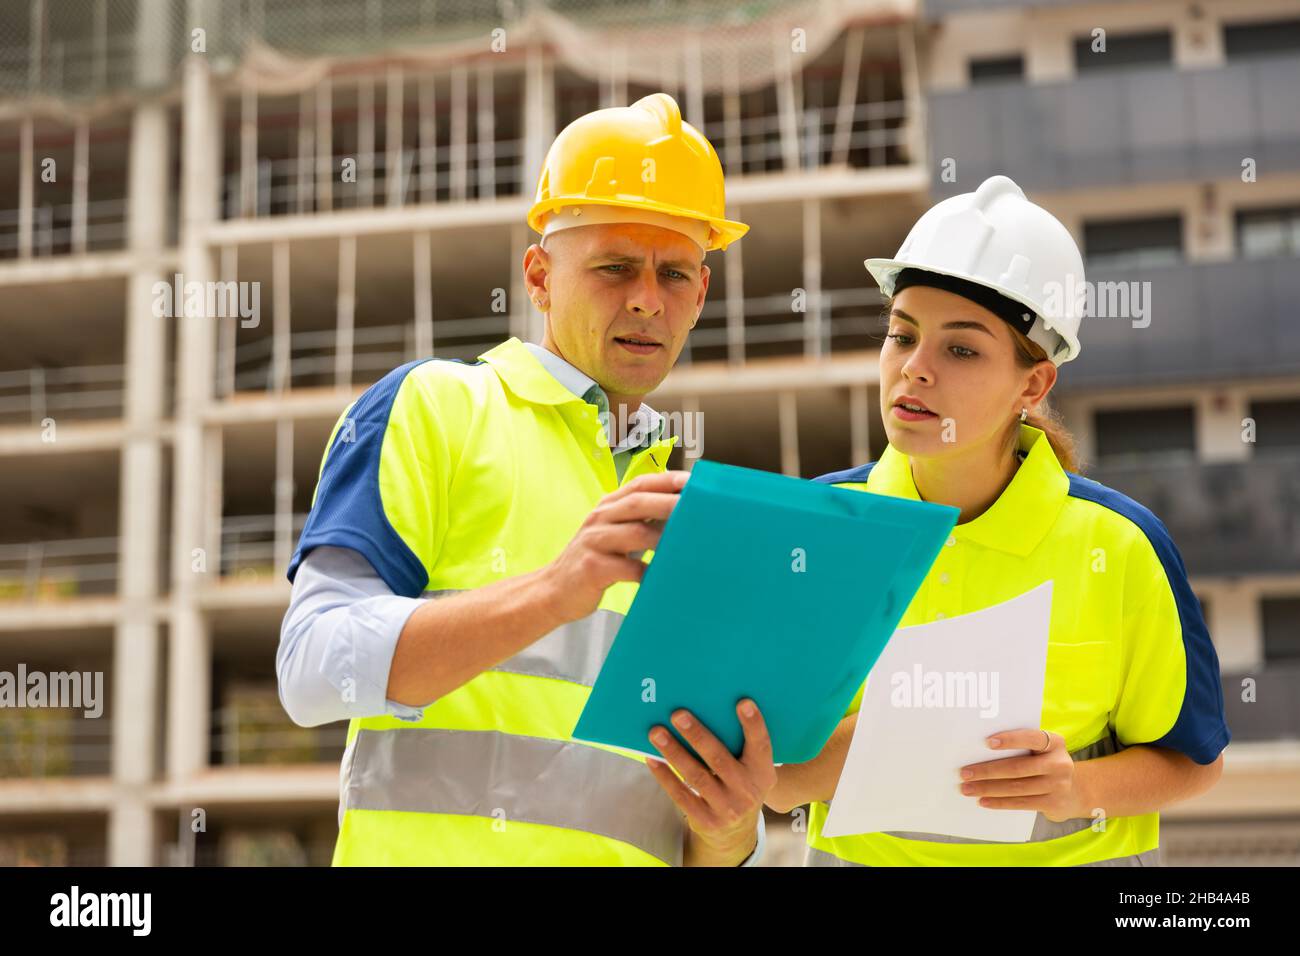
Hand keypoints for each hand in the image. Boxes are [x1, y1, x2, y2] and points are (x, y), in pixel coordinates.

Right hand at [538, 471, 687, 622]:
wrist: (553, 590)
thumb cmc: (593, 561)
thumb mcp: (611, 533)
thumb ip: (639, 521)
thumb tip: (682, 514)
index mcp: (607, 507)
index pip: (640, 484)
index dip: (668, 480)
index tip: (694, 481)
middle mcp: (599, 519)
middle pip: (638, 503)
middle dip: (670, 502)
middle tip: (700, 507)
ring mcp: (594, 542)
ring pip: (635, 533)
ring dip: (664, 537)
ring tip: (689, 542)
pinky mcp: (592, 568)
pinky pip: (627, 568)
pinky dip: (648, 572)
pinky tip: (664, 576)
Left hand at [645, 699, 776, 865]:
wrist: (736, 833)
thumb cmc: (740, 785)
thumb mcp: (751, 771)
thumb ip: (741, 747)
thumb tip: (710, 709)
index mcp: (762, 772)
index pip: (761, 746)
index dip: (754, 724)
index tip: (743, 702)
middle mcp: (747, 791)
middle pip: (719, 759)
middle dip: (697, 735)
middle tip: (678, 714)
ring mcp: (726, 808)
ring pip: (696, 775)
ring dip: (674, 752)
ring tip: (657, 733)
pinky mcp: (705, 820)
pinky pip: (681, 795)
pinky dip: (665, 776)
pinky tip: (653, 759)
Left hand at [958, 728, 1082, 822]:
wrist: (1072, 790)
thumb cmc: (1043, 762)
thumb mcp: (1040, 750)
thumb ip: (1020, 747)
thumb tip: (978, 750)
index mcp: (1055, 743)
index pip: (1032, 738)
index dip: (1010, 740)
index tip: (987, 742)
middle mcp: (1060, 763)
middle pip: (1018, 767)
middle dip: (988, 771)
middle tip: (965, 773)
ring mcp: (1059, 785)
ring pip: (1017, 787)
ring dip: (988, 788)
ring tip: (968, 789)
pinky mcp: (1054, 804)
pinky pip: (1021, 803)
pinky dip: (999, 802)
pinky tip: (983, 801)